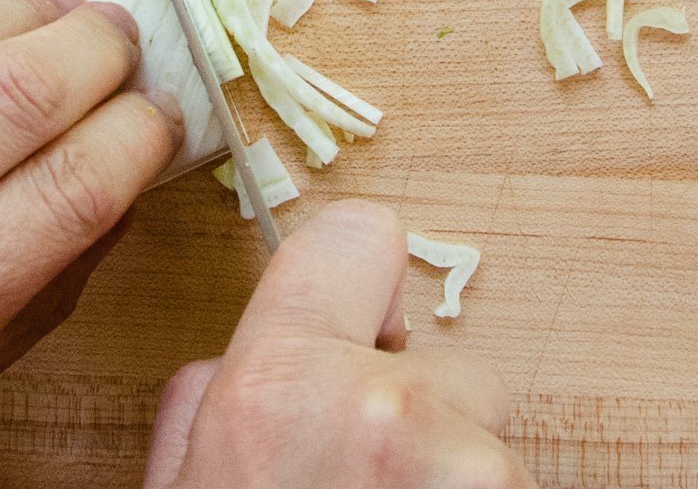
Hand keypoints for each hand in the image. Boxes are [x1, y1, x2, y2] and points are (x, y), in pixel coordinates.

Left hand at [0, 0, 183, 488]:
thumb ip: (49, 284)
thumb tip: (126, 181)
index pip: (75, 187)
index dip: (141, 132)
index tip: (165, 116)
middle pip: (24, 94)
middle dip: (103, 53)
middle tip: (133, 48)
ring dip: (37, 13)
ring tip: (79, 14)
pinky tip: (5, 20)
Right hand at [144, 200, 535, 488]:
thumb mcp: (184, 484)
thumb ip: (213, 396)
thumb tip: (244, 357)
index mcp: (280, 384)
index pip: (367, 234)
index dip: (366, 288)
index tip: (365, 336)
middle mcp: (379, 410)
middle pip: (447, 363)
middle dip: (422, 419)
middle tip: (360, 480)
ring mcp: (464, 466)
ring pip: (487, 437)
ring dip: (452, 477)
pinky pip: (514, 484)